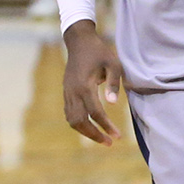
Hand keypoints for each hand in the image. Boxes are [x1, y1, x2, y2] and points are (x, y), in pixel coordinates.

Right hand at [61, 19, 123, 145]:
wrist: (79, 42)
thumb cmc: (99, 52)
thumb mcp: (113, 63)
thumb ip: (113, 84)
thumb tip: (113, 104)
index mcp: (85, 85)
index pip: (95, 113)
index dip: (107, 126)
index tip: (117, 136)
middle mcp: (73, 92)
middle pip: (81, 121)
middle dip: (95, 134)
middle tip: (109, 142)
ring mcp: (67, 93)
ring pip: (72, 120)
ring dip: (86, 132)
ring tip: (101, 138)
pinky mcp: (66, 92)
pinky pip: (69, 114)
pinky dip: (79, 124)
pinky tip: (90, 127)